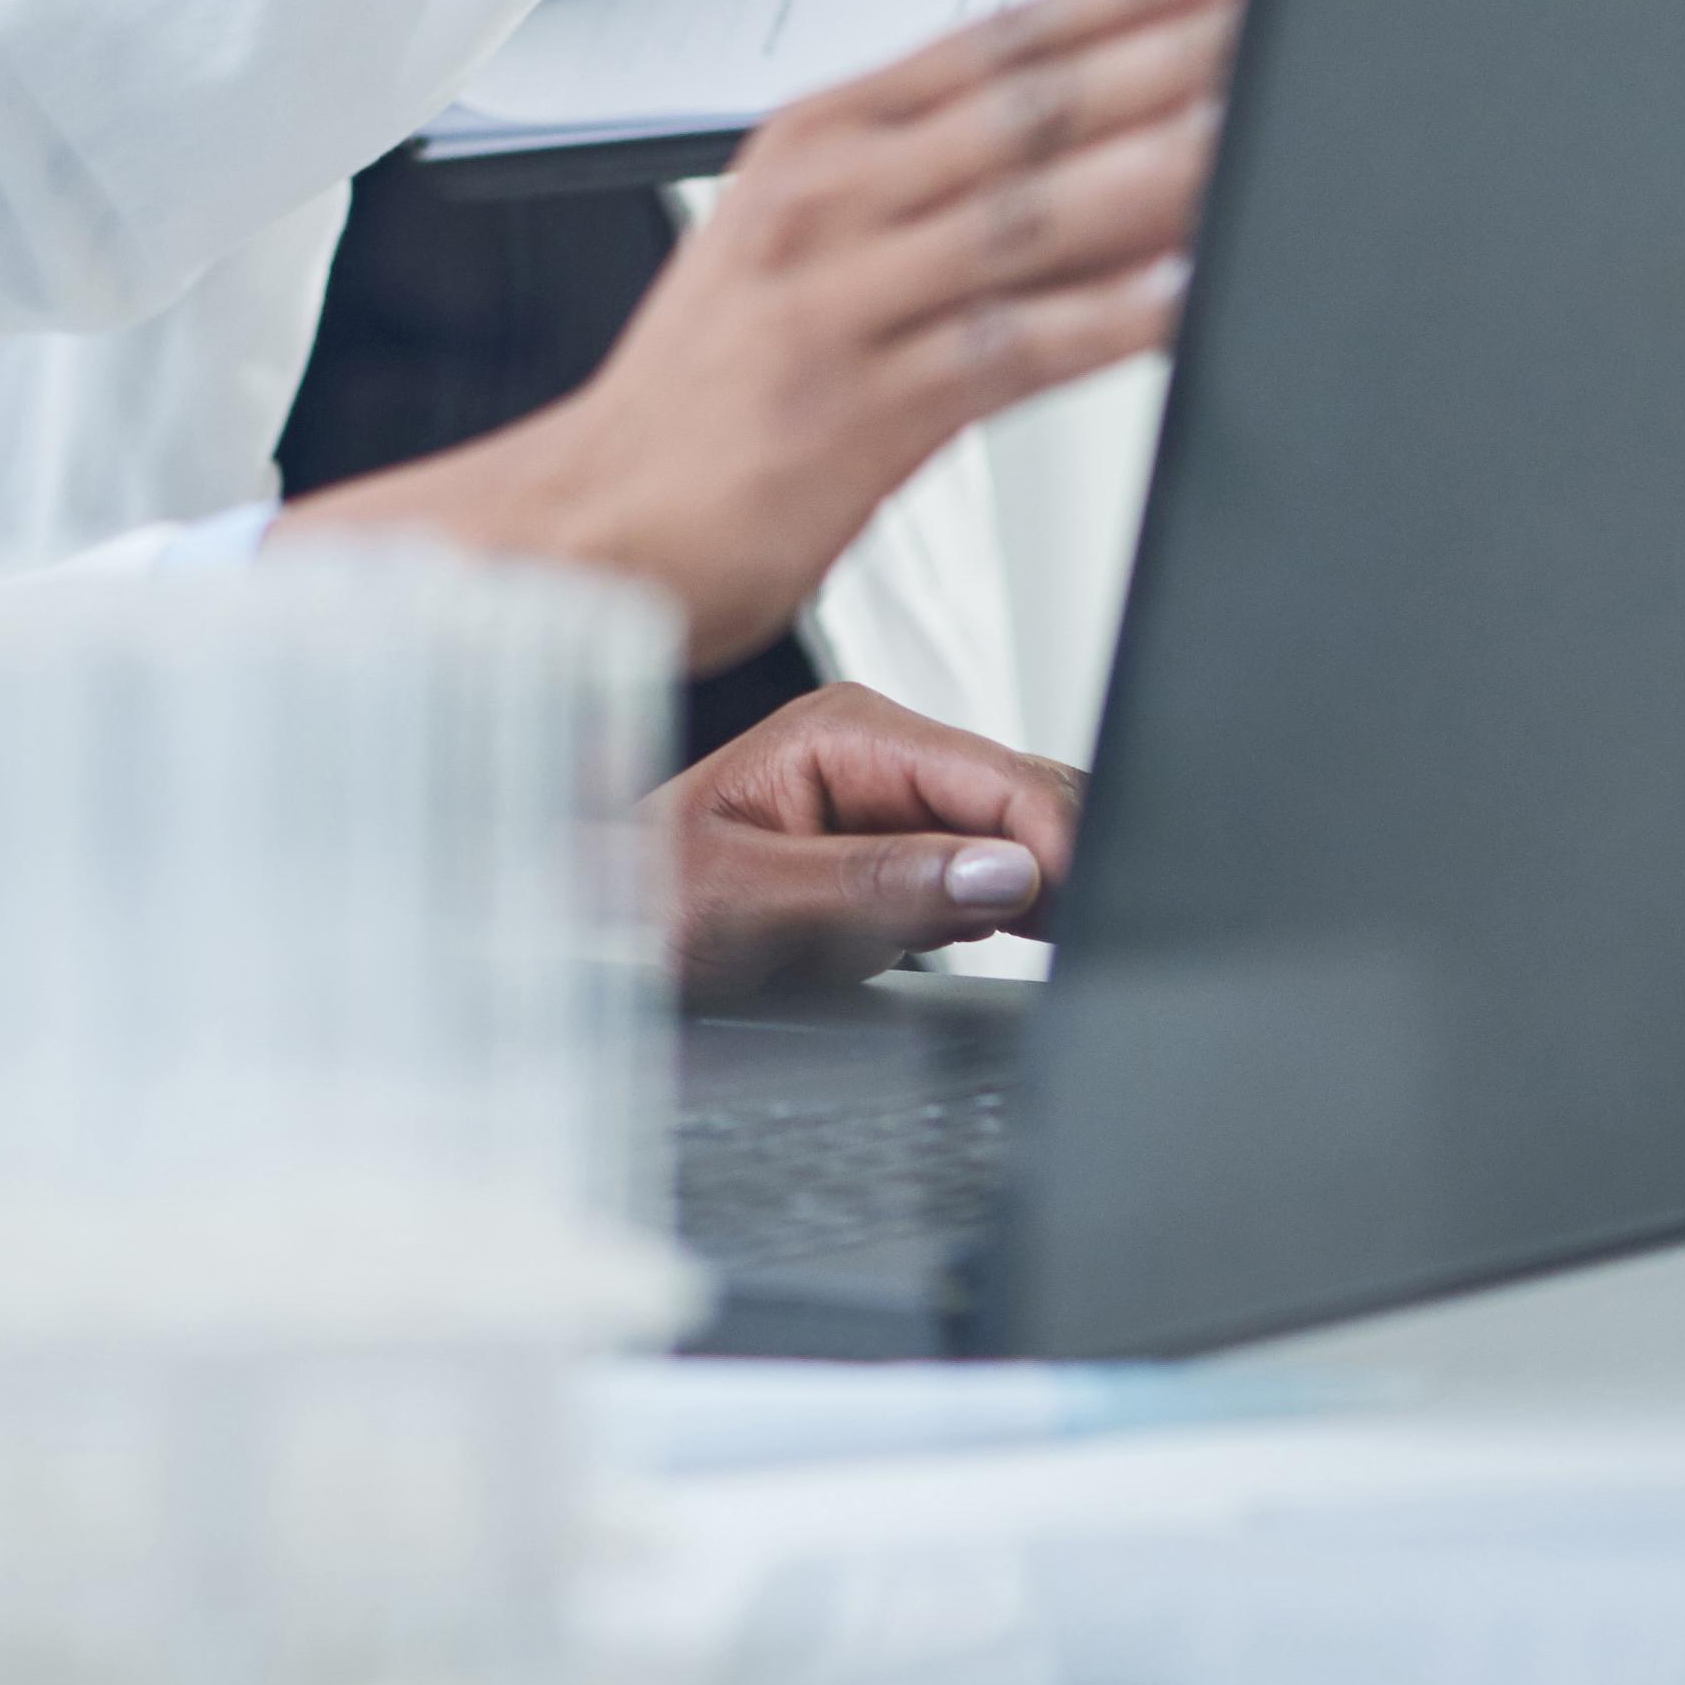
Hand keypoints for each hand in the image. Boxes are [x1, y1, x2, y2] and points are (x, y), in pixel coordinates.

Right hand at [288, 0, 1239, 659]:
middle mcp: (829, 199)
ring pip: (1032, 212)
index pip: (995, 41)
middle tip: (1282, 7)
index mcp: (817, 141)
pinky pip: (1012, 349)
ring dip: (1163, 163)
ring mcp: (844, 299)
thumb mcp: (792, 244)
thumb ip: (919, 185)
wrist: (580, 522)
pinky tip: (1193, 293)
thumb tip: (1073, 141)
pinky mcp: (862, 407)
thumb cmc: (701, 396)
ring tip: (1270, 119)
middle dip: (1172, 51)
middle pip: (1030, 106)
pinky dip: (1110, 319)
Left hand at [662, 682, 1084, 1000]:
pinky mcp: (907, 849)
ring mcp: (899, 799)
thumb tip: (999, 871)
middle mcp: (882, 750)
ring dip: (1045, 892)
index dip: (1057, 844)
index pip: (998, 775)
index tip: (1084, 915)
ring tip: (1051, 953)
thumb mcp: (752, 901)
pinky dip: (1017, 911)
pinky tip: (1004, 945)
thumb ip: (877, 883)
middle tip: (1081, 949)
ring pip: (1021, 836)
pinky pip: (993, 871)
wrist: (600, 930)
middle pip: (1024, 799)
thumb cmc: (645, 900)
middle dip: (1064, 867)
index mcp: (847, 731)